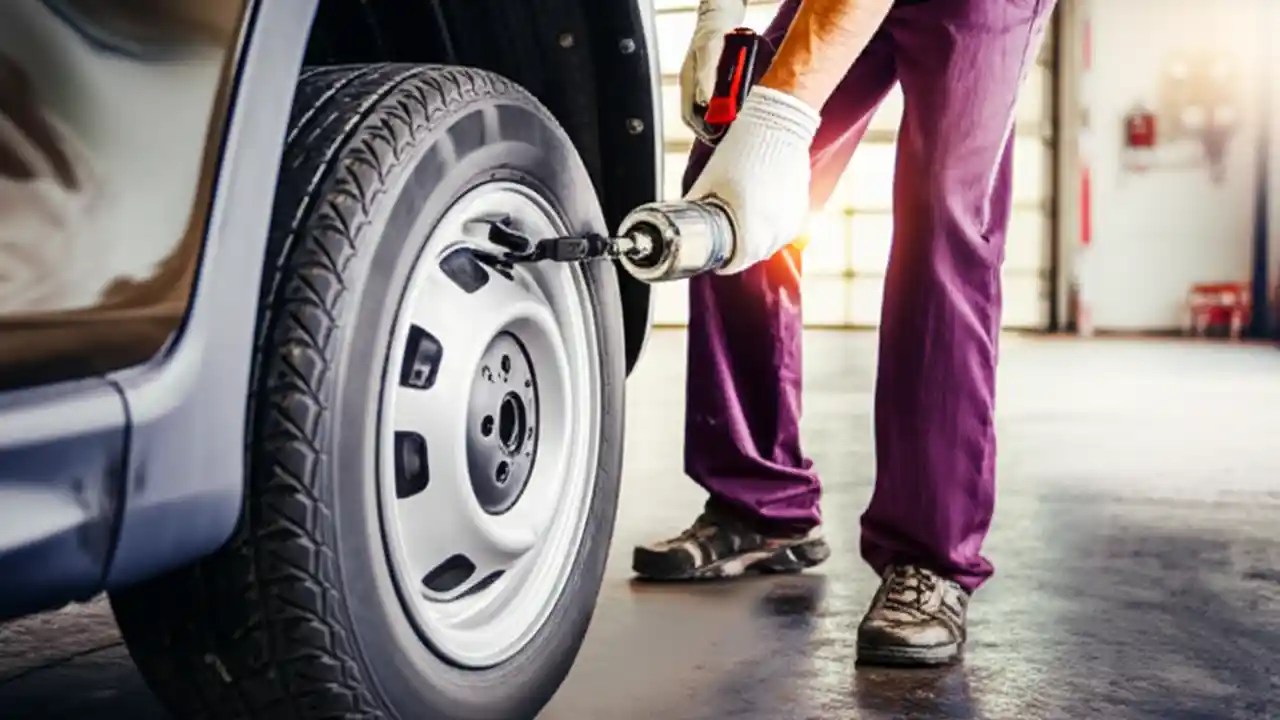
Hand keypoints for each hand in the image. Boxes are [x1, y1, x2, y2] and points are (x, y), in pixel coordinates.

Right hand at [679, 0, 745, 140]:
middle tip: (729, 136)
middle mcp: (696, 86)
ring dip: (724, 118)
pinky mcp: (719, 79)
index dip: (700, 130)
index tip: (715, 138)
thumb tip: (704, 103)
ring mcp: (707, 83)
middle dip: (714, 128)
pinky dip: (732, 106)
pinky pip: (723, 99)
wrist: (721, 14)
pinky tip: (742, 109)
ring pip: (713, 110)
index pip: (689, 116)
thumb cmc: (712, 31)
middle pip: (702, 116)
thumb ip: (706, 78)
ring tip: (737, 126)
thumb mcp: (708, 54)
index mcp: (688, 83)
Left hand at [684, 86, 819, 273]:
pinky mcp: (802, 209)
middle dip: (738, 248)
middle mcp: (775, 230)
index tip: (715, 256)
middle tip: (725, 236)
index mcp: (751, 228)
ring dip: (757, 238)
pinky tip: (762, 210)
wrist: (778, 127)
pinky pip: (785, 229)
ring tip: (744, 221)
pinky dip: (772, 226)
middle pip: (754, 254)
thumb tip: (684, 217)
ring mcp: (791, 220)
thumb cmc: (744, 150)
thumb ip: (696, 204)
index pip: (736, 262)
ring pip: (771, 243)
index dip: (722, 261)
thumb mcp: (708, 180)